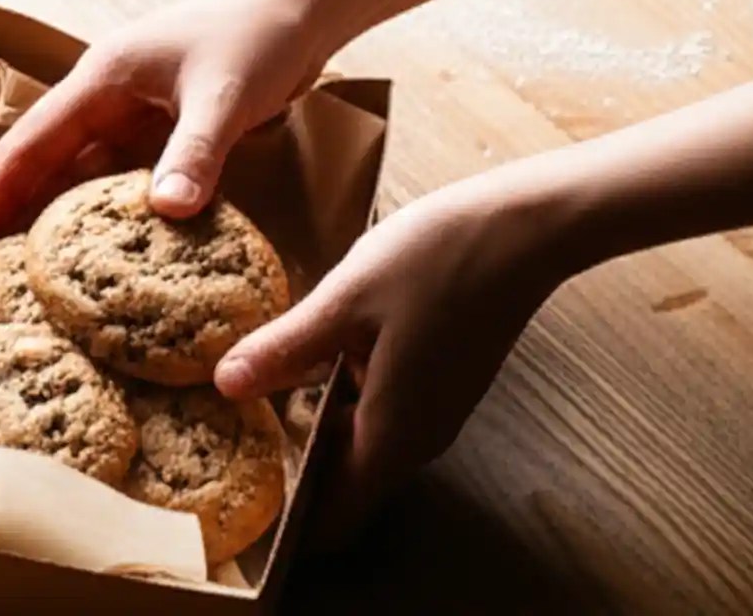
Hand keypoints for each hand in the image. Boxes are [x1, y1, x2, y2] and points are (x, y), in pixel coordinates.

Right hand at [0, 0, 327, 241]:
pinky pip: (126, 172)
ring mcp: (137, 111)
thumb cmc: (256, 38)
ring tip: (42, 267)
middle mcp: (109, 95)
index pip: (34, 139)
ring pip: (86, 168)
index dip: (2, 188)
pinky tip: (109, 243)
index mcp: (103, 78)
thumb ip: (194, 154)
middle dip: (21, 206)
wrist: (301, 9)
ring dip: (65, 210)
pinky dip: (112, 205)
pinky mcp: (166, 127)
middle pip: (50, 157)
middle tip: (0, 266)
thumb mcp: (223, 97)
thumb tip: (166, 211)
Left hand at [214, 177, 571, 547]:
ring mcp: (434, 409)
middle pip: (345, 485)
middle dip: (292, 478)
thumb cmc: (437, 259)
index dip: (289, 526)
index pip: (336, 518)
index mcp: (394, 434)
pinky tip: (305, 363)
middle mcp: (418, 437)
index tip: (240, 509)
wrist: (527, 226)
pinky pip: (379, 413)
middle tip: (227, 453)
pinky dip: (339, 404)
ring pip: (361, 445)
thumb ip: (285, 348)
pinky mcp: (440, 380)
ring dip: (314, 435)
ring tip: (251, 408)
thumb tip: (225, 385)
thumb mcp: (346, 299)